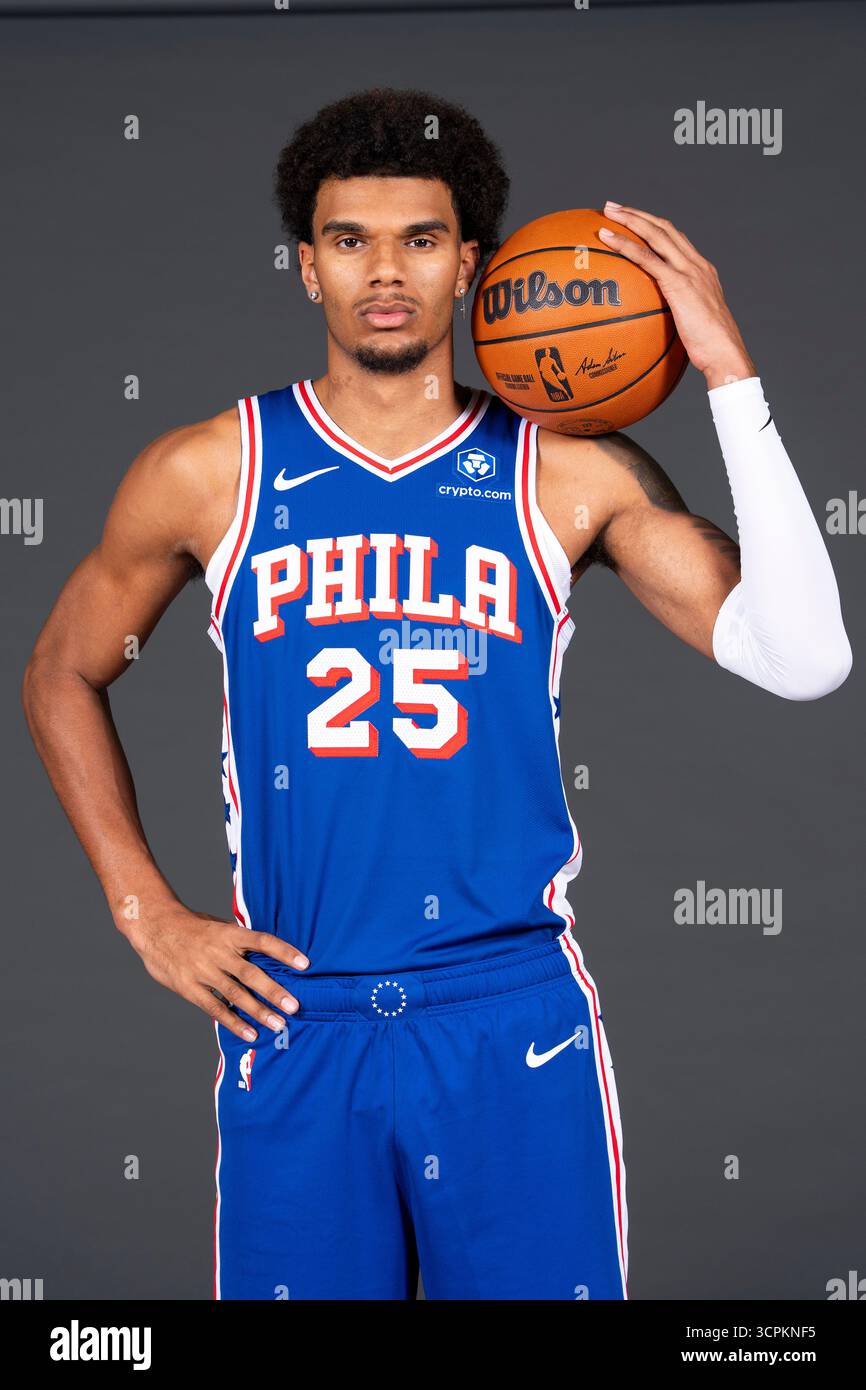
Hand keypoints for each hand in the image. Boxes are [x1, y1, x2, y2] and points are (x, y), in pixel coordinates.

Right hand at [121, 901, 308, 1041]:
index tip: (305, 964)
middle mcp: (218, 952)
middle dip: (274, 991)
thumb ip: (239, 940)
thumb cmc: (191, 926)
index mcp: (228, 933)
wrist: (155, 927)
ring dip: (259, 1011)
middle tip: (294, 1006)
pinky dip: (233, 1022)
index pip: (263, 941)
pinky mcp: (189, 987)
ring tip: (278, 1024)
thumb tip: (268, 952)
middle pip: (251, 974)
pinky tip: (250, 1033)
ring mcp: (203, 971)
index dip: (284, 951)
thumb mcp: (218, 924)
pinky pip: (214, 1008)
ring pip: (235, 994)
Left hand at [598, 201, 757, 388]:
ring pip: (656, 234)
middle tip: (614, 207)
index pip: (676, 239)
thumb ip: (678, 316)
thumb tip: (658, 325)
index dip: (654, 226)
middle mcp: (697, 265)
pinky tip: (608, 239)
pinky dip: (626, 245)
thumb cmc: (710, 350)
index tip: (635, 220)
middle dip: (638, 214)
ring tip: (607, 213)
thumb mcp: (693, 326)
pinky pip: (647, 258)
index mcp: (702, 271)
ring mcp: (689, 272)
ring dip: (630, 219)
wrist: (725, 354)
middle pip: (664, 228)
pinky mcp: (679, 284)